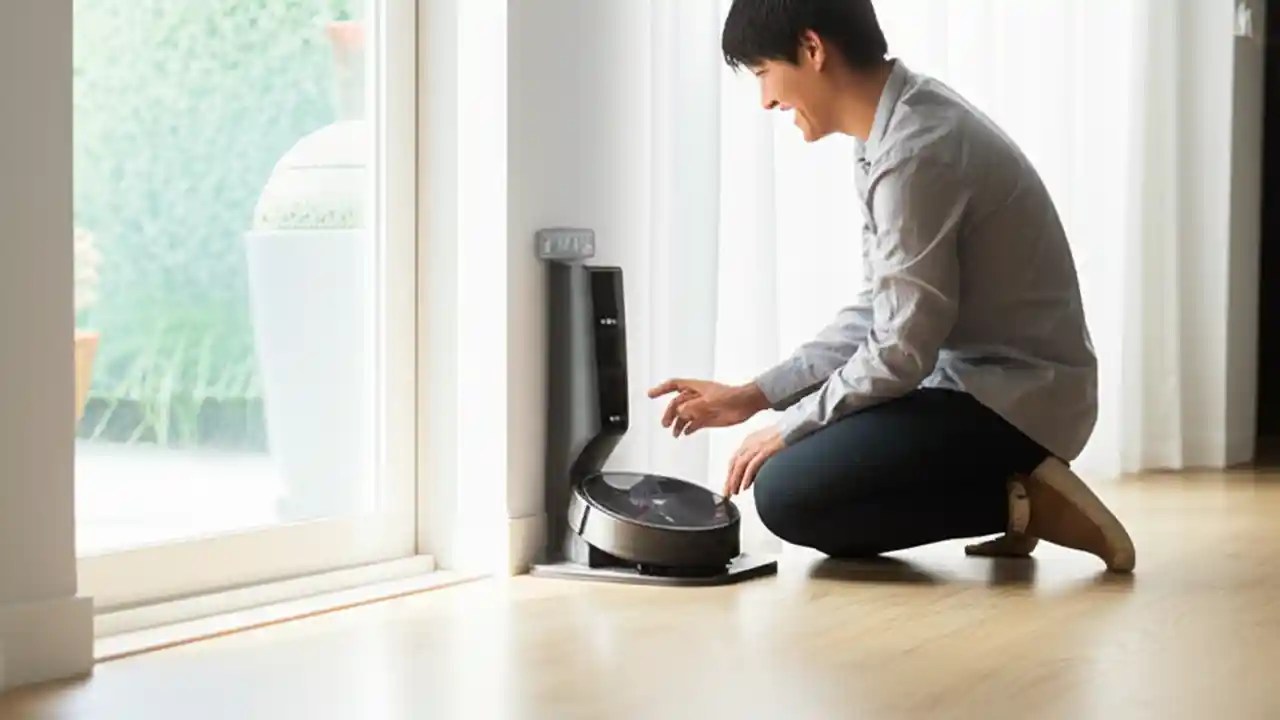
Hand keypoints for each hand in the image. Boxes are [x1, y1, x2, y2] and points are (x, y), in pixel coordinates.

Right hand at [648, 379, 768, 436]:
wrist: (748, 404)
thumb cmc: (733, 396)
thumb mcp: (711, 401)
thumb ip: (694, 406)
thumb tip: (680, 411)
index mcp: (696, 388)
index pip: (674, 385)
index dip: (661, 389)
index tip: (650, 395)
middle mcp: (697, 397)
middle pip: (677, 404)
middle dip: (669, 413)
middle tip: (665, 424)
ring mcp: (702, 408)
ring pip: (684, 415)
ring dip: (678, 423)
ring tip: (674, 433)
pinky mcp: (708, 418)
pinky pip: (694, 423)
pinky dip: (688, 428)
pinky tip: (684, 433)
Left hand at [724, 427, 784, 496]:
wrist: (797, 427)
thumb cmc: (785, 438)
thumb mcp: (766, 447)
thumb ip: (757, 460)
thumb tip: (750, 478)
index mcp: (749, 441)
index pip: (734, 460)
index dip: (730, 474)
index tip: (728, 486)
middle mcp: (750, 442)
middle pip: (734, 463)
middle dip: (729, 479)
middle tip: (727, 493)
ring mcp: (757, 446)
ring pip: (740, 465)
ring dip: (735, 480)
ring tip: (734, 492)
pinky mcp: (766, 450)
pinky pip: (752, 466)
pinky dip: (747, 477)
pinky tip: (745, 487)